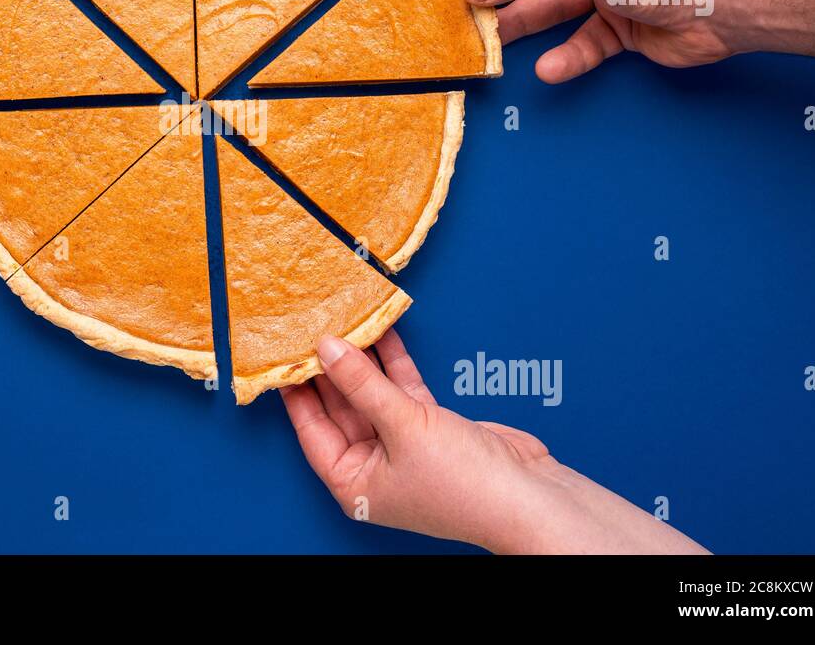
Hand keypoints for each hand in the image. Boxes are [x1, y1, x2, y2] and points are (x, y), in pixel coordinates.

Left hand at [283, 330, 707, 552]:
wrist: (530, 496)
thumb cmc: (466, 487)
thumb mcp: (404, 427)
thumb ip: (363, 384)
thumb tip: (328, 348)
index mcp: (354, 483)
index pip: (311, 429)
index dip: (296, 390)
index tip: (284, 353)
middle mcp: (373, 466)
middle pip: (340, 407)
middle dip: (330, 367)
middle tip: (311, 325)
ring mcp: (402, 445)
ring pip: (371, 393)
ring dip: (362, 358)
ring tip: (343, 318)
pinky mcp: (430, 427)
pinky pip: (400, 388)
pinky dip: (392, 361)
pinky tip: (382, 330)